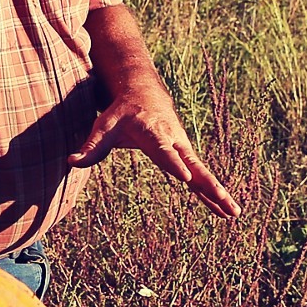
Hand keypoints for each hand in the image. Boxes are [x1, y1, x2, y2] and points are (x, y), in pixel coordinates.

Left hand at [70, 80, 240, 218]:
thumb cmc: (122, 112)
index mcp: (154, 134)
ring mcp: (184, 151)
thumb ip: (91, 146)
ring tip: (235, 214)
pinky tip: (225, 212)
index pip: (166, 152)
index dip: (176, 165)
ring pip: (204, 175)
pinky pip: (202, 178)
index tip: (187, 179)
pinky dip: (214, 194)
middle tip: (224, 200)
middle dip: (210, 185)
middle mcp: (175, 142)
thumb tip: (71, 162)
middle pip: (195, 166)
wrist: (145, 92)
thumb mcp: (104, 125)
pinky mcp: (186, 158)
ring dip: (219, 194)